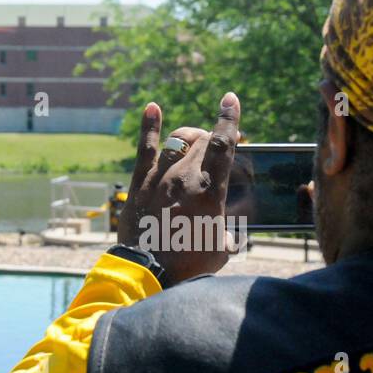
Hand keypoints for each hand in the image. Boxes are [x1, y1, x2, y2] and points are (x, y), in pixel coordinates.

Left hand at [118, 93, 240, 284]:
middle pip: (202, 140)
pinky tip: (153, 108)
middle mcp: (185, 176)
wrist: (148, 272)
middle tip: (220, 146)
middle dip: (215, 137)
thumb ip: (228, 233)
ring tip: (197, 140)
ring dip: (192, 136)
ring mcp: (160, 176)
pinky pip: (146, 148)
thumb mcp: (220, 248)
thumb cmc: (188, 264)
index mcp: (210, 190)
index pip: (223, 144)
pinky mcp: (140, 183)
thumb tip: (230, 233)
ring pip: (179, 140)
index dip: (229, 119)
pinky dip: (150, 126)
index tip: (231, 100)